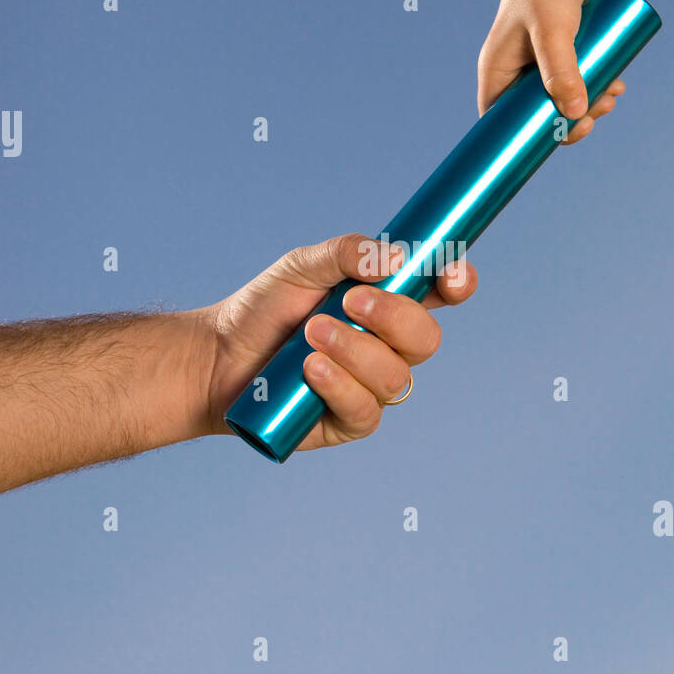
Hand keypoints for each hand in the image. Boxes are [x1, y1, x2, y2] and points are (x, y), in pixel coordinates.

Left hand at [200, 233, 476, 451]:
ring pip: (395, 375)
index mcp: (388, 302)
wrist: (216, 357)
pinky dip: (339, 384)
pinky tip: (311, 370)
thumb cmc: (264, 309)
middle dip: (394, 317)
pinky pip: (366, 409)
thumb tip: (396, 257)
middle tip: (350, 301)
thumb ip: (346, 253)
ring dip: (355, 350)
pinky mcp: (350, 421)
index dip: (456, 283)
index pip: (438, 293)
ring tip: (310, 334)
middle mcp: (388, 346)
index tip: (451, 274)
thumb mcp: (301, 266)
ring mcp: (372, 386)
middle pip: (426, 338)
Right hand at [476, 0, 625, 142]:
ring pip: (559, 96)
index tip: (559, 141)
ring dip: (587, 102)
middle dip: (568, 118)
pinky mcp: (559, 47)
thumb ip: (561, 70)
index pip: (499, 119)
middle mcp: (514, 68)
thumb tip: (574, 114)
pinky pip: (572, 77)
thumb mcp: (553, 31)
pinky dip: (592, 84)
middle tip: (597, 116)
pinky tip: (614, 84)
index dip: (524, 138)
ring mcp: (537, 59)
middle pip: (535, 112)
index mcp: (497, 68)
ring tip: (613, 95)